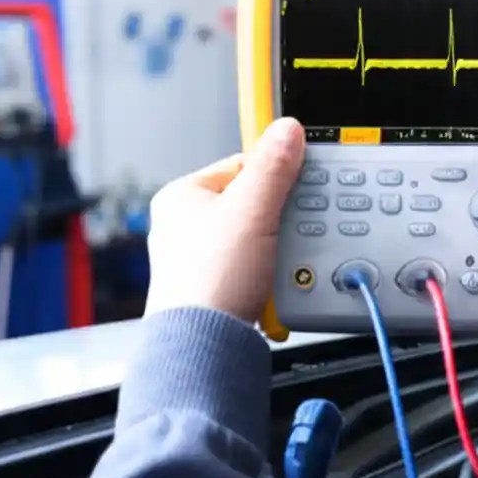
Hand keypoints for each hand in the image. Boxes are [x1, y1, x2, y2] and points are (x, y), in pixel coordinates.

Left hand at [144, 118, 304, 321]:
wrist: (205, 347)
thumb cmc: (210, 282)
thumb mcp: (251, 211)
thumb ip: (272, 168)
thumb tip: (285, 130)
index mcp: (181, 198)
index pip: (239, 166)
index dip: (273, 174)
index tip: (297, 180)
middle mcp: (183, 228)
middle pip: (249, 204)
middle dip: (276, 219)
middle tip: (289, 229)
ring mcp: (197, 262)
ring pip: (253, 240)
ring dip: (275, 251)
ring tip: (279, 262)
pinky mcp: (212, 290)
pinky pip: (250, 271)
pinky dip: (267, 276)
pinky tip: (273, 285)